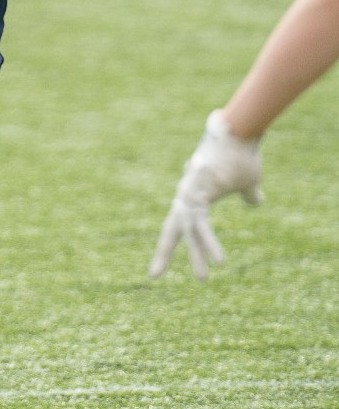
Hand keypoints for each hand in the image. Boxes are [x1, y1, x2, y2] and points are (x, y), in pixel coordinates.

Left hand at [149, 111, 262, 279]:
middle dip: (163, 253)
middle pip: (171, 229)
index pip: (176, 226)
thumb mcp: (245, 181)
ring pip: (192, 228)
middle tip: (152, 277)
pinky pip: (202, 221)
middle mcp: (186, 195)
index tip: (157, 266)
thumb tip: (255, 202)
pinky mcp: (199, 187)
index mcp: (191, 197)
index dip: (167, 245)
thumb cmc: (240, 154)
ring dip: (199, 253)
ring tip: (205, 277)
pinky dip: (209, 241)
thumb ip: (247, 194)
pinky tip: (219, 260)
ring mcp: (190, 190)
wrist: (239, 131)